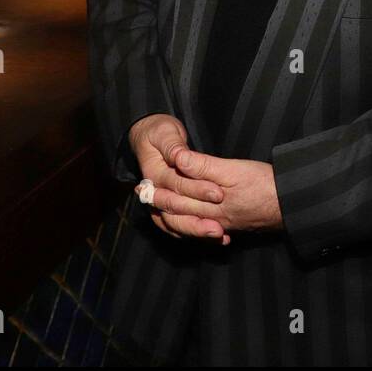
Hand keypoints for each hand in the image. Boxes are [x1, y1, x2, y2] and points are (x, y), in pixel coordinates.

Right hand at [128, 113, 228, 243]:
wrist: (151, 138)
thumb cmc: (159, 133)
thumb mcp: (165, 133)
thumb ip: (173, 146)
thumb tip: (179, 157)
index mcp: (155, 175)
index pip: (177, 185)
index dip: (197, 189)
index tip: (218, 193)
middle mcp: (157, 192)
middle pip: (177, 210)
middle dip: (198, 219)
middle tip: (220, 226)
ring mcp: (163, 202)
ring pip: (178, 224)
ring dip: (198, 231)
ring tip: (220, 235)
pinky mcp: (173, 208)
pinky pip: (183, 226)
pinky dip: (199, 233)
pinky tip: (220, 237)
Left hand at [154, 150, 283, 232]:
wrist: (292, 203)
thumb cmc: (265, 183)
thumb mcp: (233, 169)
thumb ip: (204, 166)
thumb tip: (178, 160)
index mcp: (210, 205)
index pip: (177, 199)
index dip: (159, 192)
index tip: (143, 186)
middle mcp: (214, 219)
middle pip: (179, 215)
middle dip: (160, 205)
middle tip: (145, 196)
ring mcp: (224, 225)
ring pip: (190, 226)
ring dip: (173, 218)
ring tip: (161, 209)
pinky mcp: (234, 225)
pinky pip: (206, 231)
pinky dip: (194, 228)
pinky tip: (192, 223)